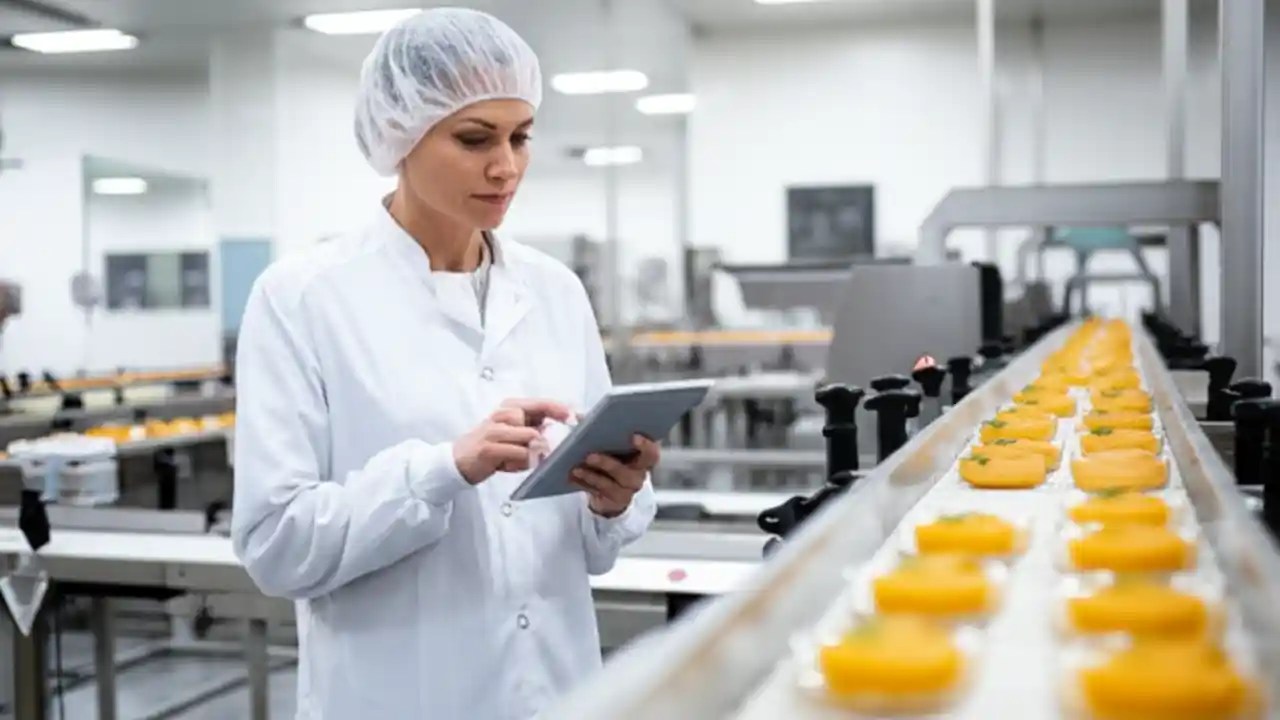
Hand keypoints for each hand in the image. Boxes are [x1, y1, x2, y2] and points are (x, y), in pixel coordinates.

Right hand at [454, 398, 572, 484]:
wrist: (458, 460)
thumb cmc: (490, 445)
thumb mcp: (512, 432)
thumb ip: (532, 426)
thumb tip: (552, 426)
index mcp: (509, 407)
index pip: (540, 403)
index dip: (559, 409)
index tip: (574, 416)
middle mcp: (502, 414)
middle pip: (535, 418)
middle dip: (548, 434)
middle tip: (553, 447)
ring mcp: (494, 430)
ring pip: (529, 435)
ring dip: (535, 450)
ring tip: (531, 459)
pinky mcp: (489, 448)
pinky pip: (518, 452)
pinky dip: (524, 460)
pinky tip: (519, 464)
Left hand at [571, 435, 659, 517]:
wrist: (612, 488)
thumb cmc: (614, 458)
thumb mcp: (611, 443)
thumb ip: (601, 428)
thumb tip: (578, 416)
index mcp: (643, 457)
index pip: (651, 452)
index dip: (645, 445)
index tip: (632, 436)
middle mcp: (638, 475)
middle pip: (629, 472)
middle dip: (608, 464)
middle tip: (590, 454)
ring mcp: (626, 490)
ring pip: (610, 484)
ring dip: (592, 475)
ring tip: (577, 467)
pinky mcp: (613, 501)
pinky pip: (598, 493)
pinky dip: (584, 483)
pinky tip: (573, 475)